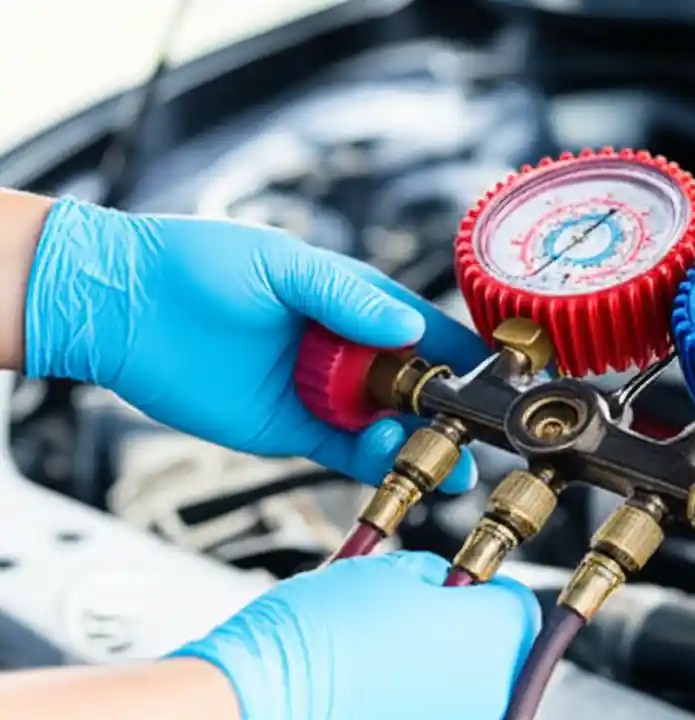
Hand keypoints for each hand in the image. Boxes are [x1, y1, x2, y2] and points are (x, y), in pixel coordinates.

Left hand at [25, 197, 488, 484]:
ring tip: (445, 458)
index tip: (500, 374)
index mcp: (353, 301)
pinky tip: (394, 460)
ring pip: (388, 425)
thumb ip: (348, 298)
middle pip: (417, 385)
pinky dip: (375, 462)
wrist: (120, 306)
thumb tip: (409, 327)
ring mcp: (322, 393)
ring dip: (420, 442)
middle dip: (452, 410)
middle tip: (482, 433)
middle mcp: (346, 350)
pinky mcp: (292, 430)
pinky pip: (345, 453)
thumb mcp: (282, 266)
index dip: (463, 351)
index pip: (425, 328)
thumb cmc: (197, 265)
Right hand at [171, 552, 540, 718]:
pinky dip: (418, 698)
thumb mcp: (388, 571)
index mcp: (498, 635)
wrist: (261, 697)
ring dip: (442, 668)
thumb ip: (434, 574)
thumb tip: (445, 583)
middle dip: (462, 629)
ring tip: (387, 653)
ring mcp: (463, 719)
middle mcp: (495, 689)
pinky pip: (437, 708)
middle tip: (414, 616)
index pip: (518, 601)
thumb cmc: (318, 634)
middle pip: (498, 649)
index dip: (482, 587)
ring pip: (469, 687)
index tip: (456, 586)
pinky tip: (378, 685)